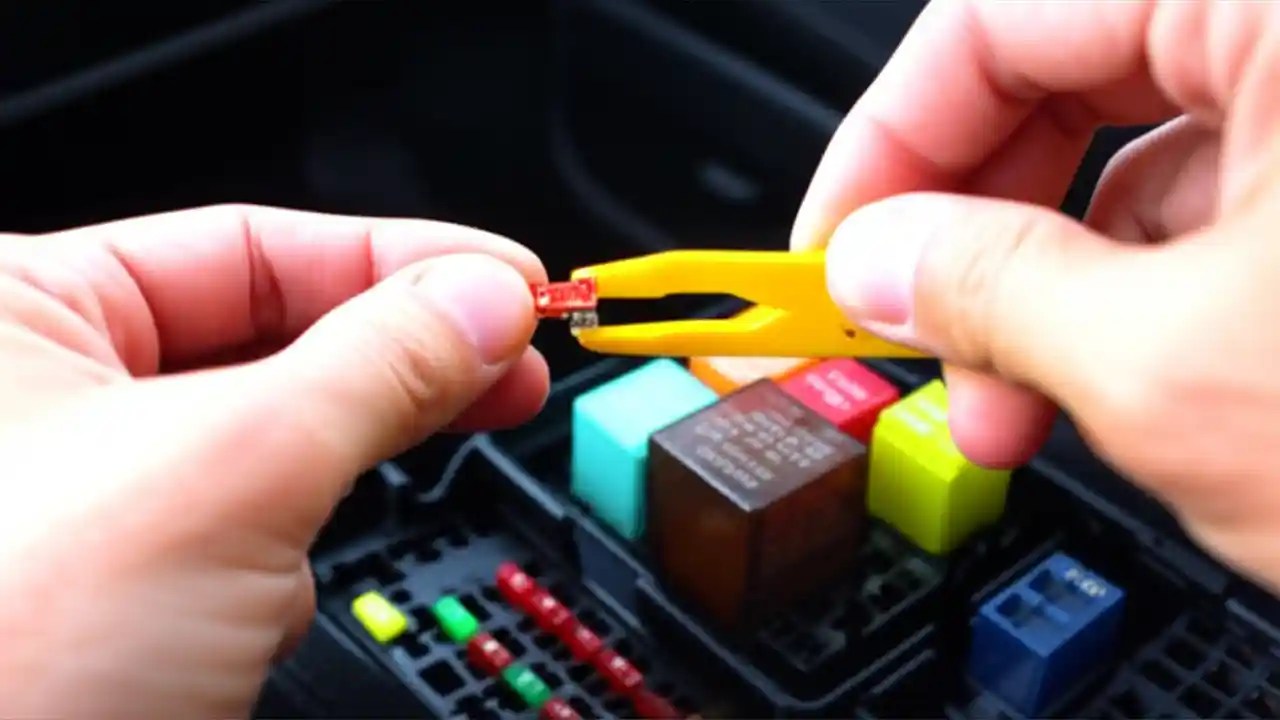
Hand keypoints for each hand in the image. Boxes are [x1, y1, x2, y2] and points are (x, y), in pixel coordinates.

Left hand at [0, 205, 548, 716]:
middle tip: (510, 361)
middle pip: (268, 337)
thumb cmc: (3, 662)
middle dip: (391, 365)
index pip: (251, 244)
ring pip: (265, 445)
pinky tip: (253, 614)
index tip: (507, 282)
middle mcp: (38, 395)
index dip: (400, 261)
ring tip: (303, 544)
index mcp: (16, 309)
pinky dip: (278, 565)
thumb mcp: (236, 467)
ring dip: (314, 489)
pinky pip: (245, 533)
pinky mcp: (124, 587)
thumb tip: (483, 299)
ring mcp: (82, 497)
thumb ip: (381, 362)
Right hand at [793, 3, 1279, 590]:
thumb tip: (876, 265)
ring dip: (1044, 286)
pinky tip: (1108, 385)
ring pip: (1130, 156)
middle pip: (1060, 80)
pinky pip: (1210, 203)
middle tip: (905, 333)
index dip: (883, 144)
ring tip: (1007, 401)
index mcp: (1270, 7)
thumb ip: (988, 292)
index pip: (995, 18)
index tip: (829, 251)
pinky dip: (1133, 293)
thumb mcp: (1169, 366)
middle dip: (963, 231)